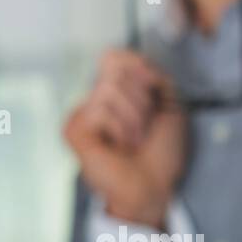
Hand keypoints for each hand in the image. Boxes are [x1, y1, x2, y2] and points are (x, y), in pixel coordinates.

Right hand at [62, 49, 186, 229]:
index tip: (153, 102)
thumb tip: (115, 56)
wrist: (155, 186)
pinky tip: (117, 148)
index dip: (140, 72)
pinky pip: (99, 110)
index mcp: (113, 91)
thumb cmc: (162, 152)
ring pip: (108, 89)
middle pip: (115, 71)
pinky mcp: (73, 130)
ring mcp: (81, 114)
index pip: (115, 56)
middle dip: (141, 100)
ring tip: (132, 141)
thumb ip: (150, 73)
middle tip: (142, 129)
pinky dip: (119, 129)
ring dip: (133, 118)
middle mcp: (93, 99)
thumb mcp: (168, 103)